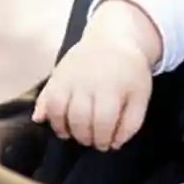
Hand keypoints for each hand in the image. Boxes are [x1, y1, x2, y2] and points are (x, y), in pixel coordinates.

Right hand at [32, 0, 161, 150]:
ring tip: (72, 134)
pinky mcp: (56, 75)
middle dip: (84, 137)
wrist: (113, 38)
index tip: (106, 145)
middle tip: (91, 141)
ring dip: (62, 128)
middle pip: (79, 119)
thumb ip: (132, 122)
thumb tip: (114, 144)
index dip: (103, 139)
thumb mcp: (140, 96)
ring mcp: (69, 77)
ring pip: (57, 109)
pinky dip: (43, 112)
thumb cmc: (130, 73)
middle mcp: (87, 81)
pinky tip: (46, 121)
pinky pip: (44, 96)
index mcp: (112, 87)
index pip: (103, 122)